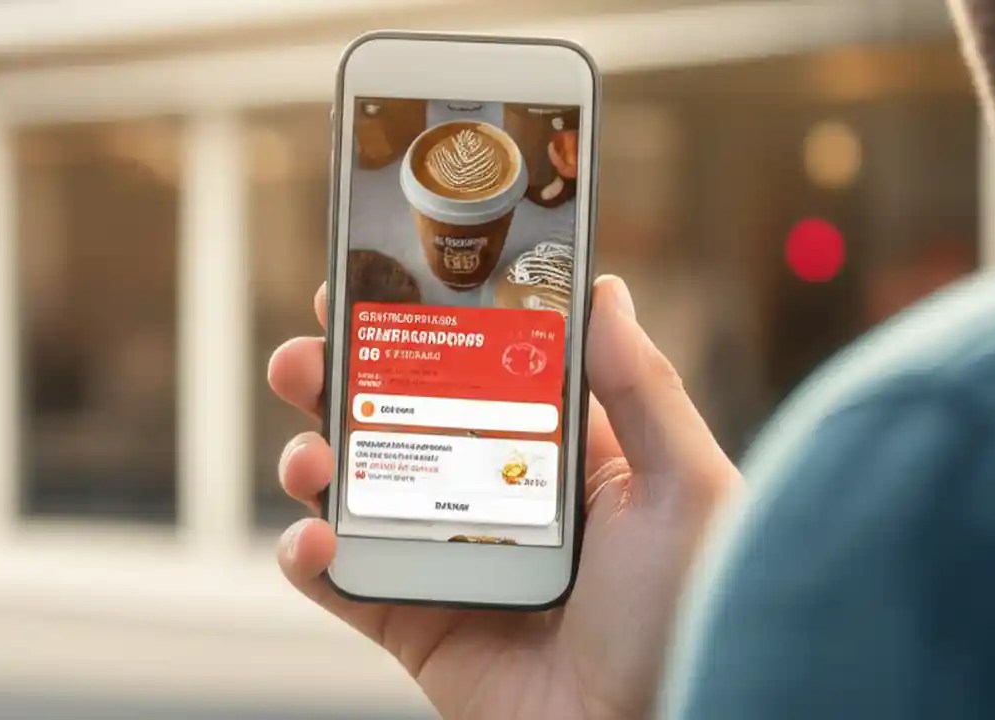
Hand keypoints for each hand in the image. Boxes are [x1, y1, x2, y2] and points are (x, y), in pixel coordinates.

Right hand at [267, 276, 739, 719]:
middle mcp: (489, 495)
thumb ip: (645, 389)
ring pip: (352, 491)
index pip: (472, 368)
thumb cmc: (690, 614)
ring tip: (310, 457)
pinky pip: (339, 582)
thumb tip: (605, 291)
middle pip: (394, 419)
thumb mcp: (683, 489)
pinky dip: (303, 556)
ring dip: (311, 460)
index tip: (374, 284)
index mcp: (552, 453)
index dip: (420, 326)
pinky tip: (310, 539)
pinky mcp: (411, 622)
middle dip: (338, 380)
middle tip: (305, 357)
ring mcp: (443, 558)